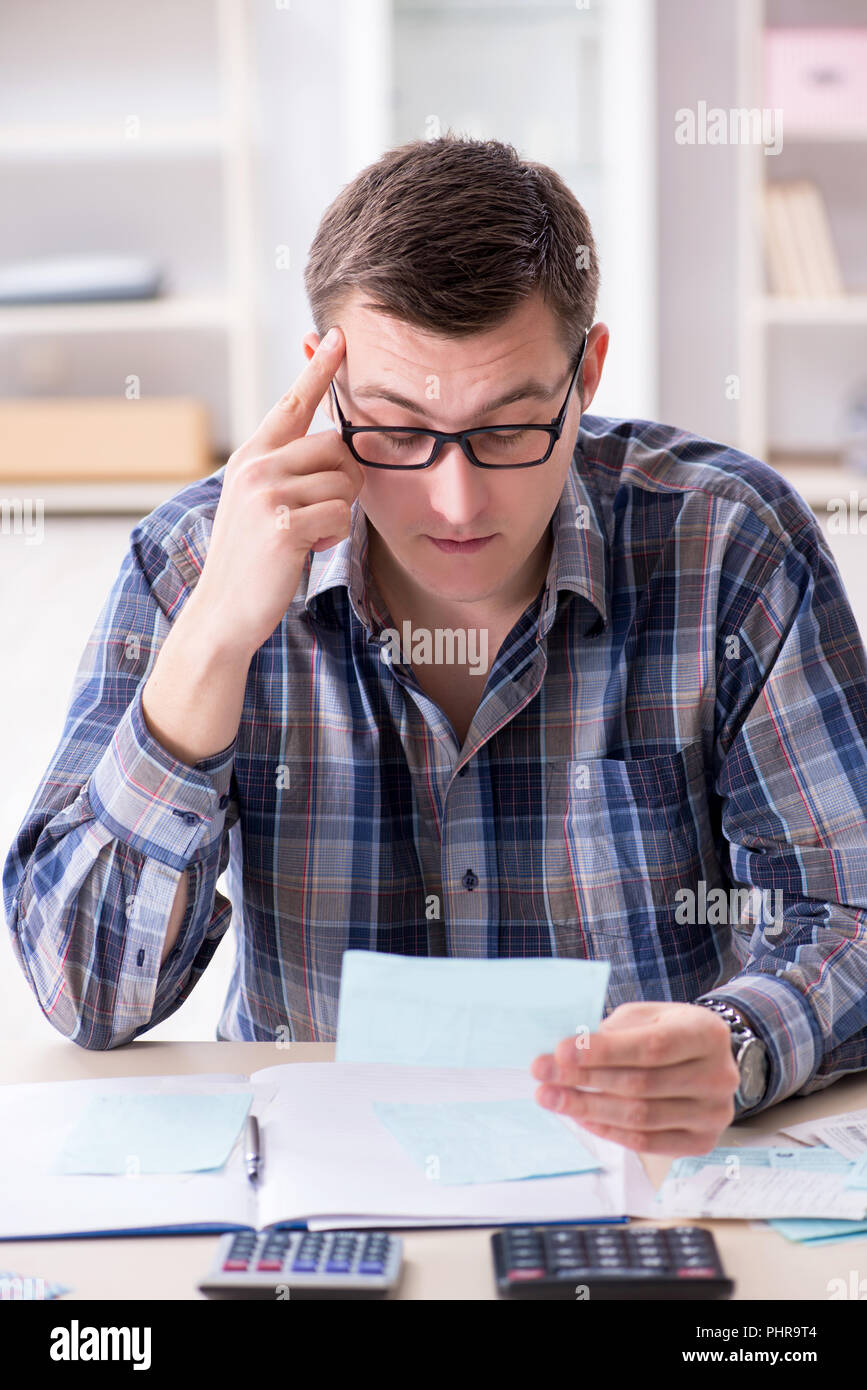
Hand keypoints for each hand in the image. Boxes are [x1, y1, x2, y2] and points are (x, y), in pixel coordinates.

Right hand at [189, 324, 365, 658]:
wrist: (223, 612)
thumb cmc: (252, 561)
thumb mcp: (260, 502)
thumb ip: (287, 469)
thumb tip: (337, 447)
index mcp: (251, 456)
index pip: (292, 403)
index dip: (320, 370)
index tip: (340, 336)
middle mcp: (255, 465)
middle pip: (336, 448)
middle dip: (344, 482)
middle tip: (320, 513)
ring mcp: (267, 493)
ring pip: (344, 483)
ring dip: (338, 514)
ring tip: (306, 534)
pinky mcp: (283, 523)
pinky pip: (341, 516)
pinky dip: (334, 538)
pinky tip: (306, 550)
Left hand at [531, 1001, 740, 1156]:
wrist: (707, 1059)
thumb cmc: (669, 1031)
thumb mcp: (647, 1016)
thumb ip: (614, 1030)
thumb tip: (566, 1053)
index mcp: (707, 1033)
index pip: (651, 1046)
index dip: (603, 1051)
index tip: (561, 1051)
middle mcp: (718, 1075)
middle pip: (640, 1084)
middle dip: (583, 1079)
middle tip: (543, 1074)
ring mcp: (714, 1113)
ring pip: (640, 1117)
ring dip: (587, 1108)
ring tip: (551, 1097)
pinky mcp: (703, 1141)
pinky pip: (646, 1143)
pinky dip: (608, 1131)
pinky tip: (580, 1117)